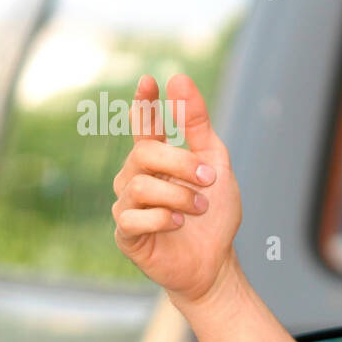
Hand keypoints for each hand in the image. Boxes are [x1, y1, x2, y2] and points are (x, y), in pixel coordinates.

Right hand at [111, 74, 241, 304]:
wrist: (215, 263)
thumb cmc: (214, 215)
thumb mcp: (214, 164)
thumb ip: (198, 125)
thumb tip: (180, 78)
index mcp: (157, 159)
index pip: (144, 124)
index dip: (145, 102)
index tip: (150, 81)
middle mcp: (136, 177)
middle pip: (144, 153)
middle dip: (181, 163)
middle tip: (208, 180)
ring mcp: (127, 205)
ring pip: (142, 186)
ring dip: (180, 196)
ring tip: (200, 208)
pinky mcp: (126, 233)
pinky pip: (134, 217)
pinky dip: (164, 218)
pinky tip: (180, 223)